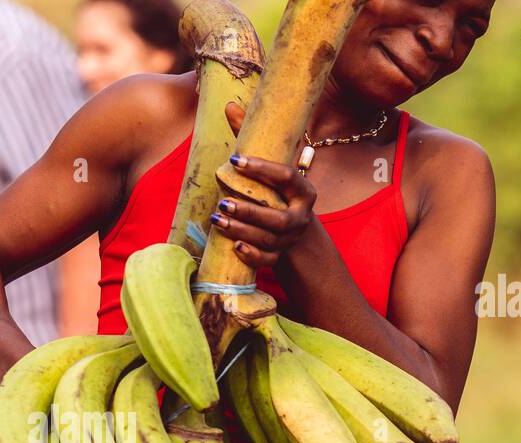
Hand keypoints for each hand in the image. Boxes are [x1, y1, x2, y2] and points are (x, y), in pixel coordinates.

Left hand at [209, 102, 317, 269]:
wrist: (295, 233)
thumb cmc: (278, 193)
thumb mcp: (270, 167)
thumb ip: (251, 139)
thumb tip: (229, 105)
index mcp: (303, 190)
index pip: (285, 176)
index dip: (261, 169)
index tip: (235, 161)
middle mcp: (300, 216)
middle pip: (277, 217)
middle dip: (249, 211)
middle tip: (222, 202)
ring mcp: (290, 238)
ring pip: (269, 239)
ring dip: (242, 230)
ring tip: (217, 220)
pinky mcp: (280, 255)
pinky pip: (268, 259)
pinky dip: (252, 255)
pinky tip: (234, 247)